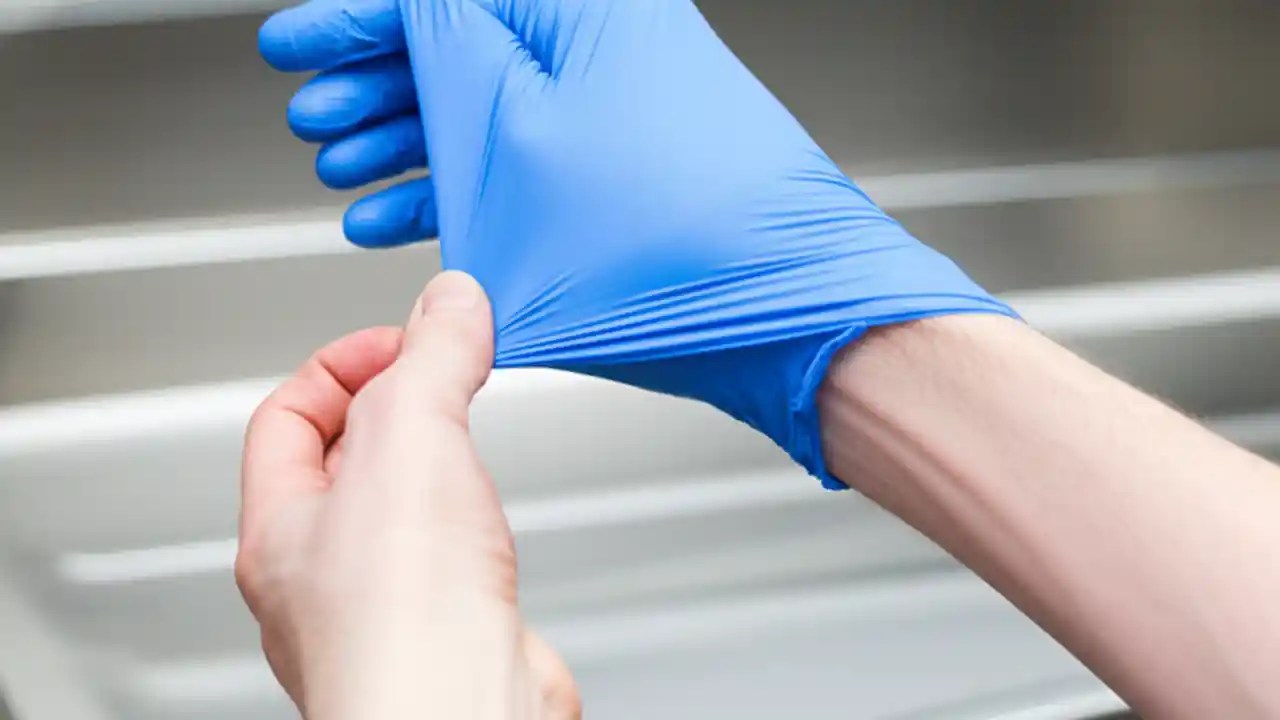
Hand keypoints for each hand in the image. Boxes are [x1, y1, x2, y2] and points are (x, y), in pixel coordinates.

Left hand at [236, 272, 579, 719]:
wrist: (464, 714)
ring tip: (469, 449)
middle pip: (342, 465)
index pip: (286, 417)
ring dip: (436, 473)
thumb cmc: (404, 614)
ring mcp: (381, 613)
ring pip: (399, 518)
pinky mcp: (446, 638)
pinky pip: (449, 564)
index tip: (405, 343)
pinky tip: (496, 527)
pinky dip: (475, 530)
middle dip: (395, 412)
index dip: (343, 364)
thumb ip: (431, 356)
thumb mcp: (410, 434)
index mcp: (280, 530)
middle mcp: (318, 579)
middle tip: (445, 383)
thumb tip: (450, 301)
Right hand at [259, 0, 1015, 487]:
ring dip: (410, 143)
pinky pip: (524, 164)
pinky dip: (460, 189)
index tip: (296, 46)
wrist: (784, 312)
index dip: (357, 20)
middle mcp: (607, 50)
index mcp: (584, 11)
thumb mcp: (520, 133)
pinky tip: (403, 218)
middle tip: (321, 120)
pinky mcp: (624, 175)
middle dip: (378, 86)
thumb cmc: (680, 230)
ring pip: (489, 111)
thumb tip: (415, 11)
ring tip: (349, 172)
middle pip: (464, 48)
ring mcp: (618, 115)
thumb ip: (451, 56)